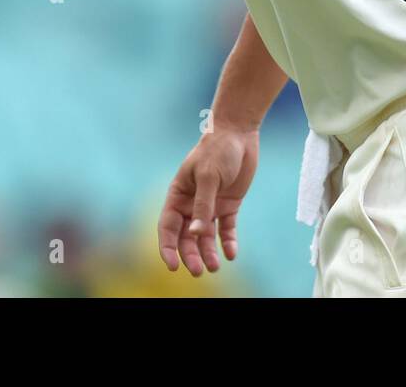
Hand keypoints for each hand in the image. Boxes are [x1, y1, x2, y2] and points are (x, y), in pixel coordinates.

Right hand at [157, 125, 258, 275]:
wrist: (238, 134)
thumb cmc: (217, 151)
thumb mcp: (208, 177)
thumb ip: (203, 205)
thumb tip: (195, 233)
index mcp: (178, 194)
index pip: (167, 226)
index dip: (167, 247)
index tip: (172, 266)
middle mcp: (191, 203)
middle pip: (186, 236)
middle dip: (190, 255)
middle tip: (198, 272)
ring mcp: (210, 205)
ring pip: (205, 236)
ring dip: (208, 253)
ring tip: (215, 267)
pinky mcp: (228, 205)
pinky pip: (226, 229)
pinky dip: (228, 242)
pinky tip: (231, 254)